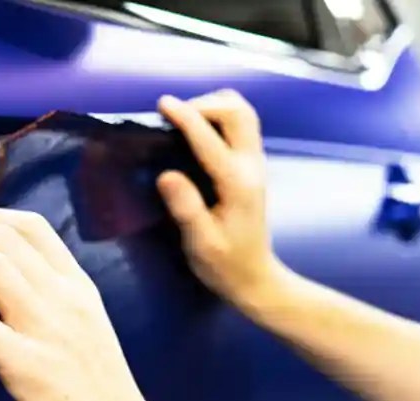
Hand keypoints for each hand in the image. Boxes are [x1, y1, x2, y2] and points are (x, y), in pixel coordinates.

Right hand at [156, 90, 281, 306]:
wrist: (255, 277)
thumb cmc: (225, 265)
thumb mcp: (201, 244)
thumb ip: (186, 209)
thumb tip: (166, 175)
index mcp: (237, 184)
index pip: (210, 140)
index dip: (186, 117)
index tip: (163, 104)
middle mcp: (251, 166)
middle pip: (237, 112)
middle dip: (205, 104)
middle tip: (175, 116)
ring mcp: (256, 163)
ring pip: (244, 113)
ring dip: (215, 106)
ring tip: (187, 119)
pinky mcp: (252, 165)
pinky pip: (242, 125)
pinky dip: (221, 116)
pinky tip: (201, 130)